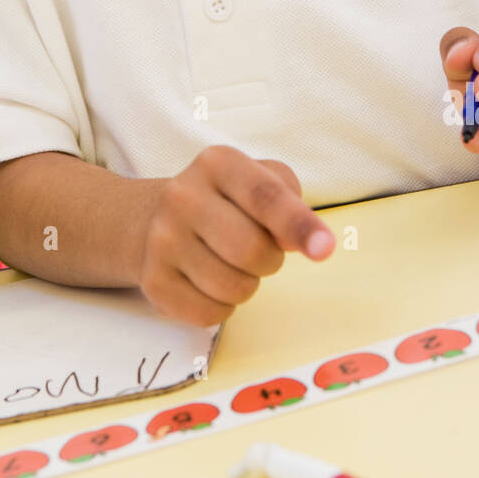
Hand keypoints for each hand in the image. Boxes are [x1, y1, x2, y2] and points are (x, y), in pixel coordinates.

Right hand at [138, 145, 335, 326]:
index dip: (298, 224)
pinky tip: (208, 283)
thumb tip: (309, 241)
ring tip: (230, 264)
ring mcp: (162, 240)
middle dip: (270, 260)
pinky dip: (222, 307)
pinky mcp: (153, 281)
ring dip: (246, 284)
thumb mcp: (259, 179)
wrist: (153, 220)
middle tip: (259, 251)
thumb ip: (289, 201)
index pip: (265, 196)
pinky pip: (210, 314)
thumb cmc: (226, 201)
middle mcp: (182, 196)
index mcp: (217, 164)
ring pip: (233, 288)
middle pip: (252, 250)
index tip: (325, 249)